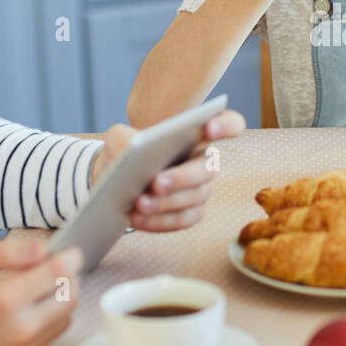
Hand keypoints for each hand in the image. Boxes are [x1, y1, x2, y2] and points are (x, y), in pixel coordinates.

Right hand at [0, 233, 81, 345]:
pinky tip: (34, 306)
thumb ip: (5, 251)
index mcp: (5, 298)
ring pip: (68, 315)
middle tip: (55, 266)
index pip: (59, 273)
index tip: (70, 251)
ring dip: (63, 296)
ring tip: (43, 285)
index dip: (70, 257)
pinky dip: (52, 316)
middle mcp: (20, 327)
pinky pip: (54, 333)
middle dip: (69, 276)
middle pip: (71, 295)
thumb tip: (42, 248)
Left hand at [91, 109, 245, 231]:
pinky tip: (136, 218)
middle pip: (207, 170)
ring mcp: (200, 189)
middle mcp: (205, 162)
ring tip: (139, 204)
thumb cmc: (126, 151)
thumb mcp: (118, 137)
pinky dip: (158, 221)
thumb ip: (124, 137)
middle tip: (156, 182)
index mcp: (196, 134)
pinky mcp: (190, 213)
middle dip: (182, 177)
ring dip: (166, 203)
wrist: (117, 179)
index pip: (228, 124)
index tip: (210, 127)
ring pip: (194, 198)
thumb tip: (132, 148)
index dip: (226, 125)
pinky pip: (182, 220)